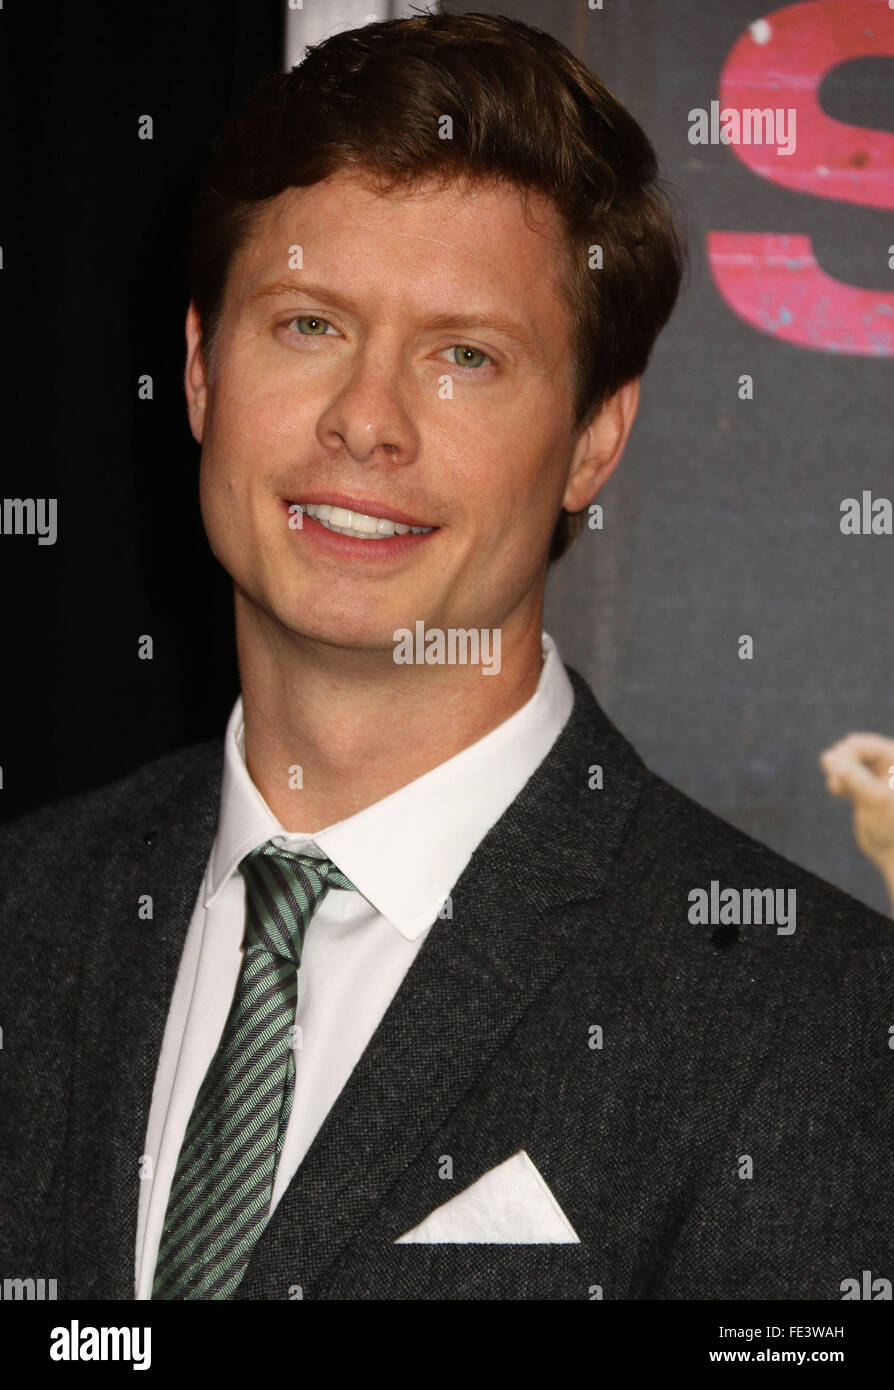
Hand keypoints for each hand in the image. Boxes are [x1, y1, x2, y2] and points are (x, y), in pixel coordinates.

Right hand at [819, 733, 893, 887]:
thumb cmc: (891, 826)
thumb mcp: (874, 799)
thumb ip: (853, 777)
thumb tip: (827, 757)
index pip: (860, 744)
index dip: (843, 756)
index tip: (834, 774)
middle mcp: (887, 763)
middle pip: (851, 750)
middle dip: (839, 764)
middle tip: (835, 785)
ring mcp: (876, 775)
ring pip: (845, 762)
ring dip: (837, 773)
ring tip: (836, 789)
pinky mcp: (865, 788)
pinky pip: (845, 774)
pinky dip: (838, 780)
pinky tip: (837, 791)